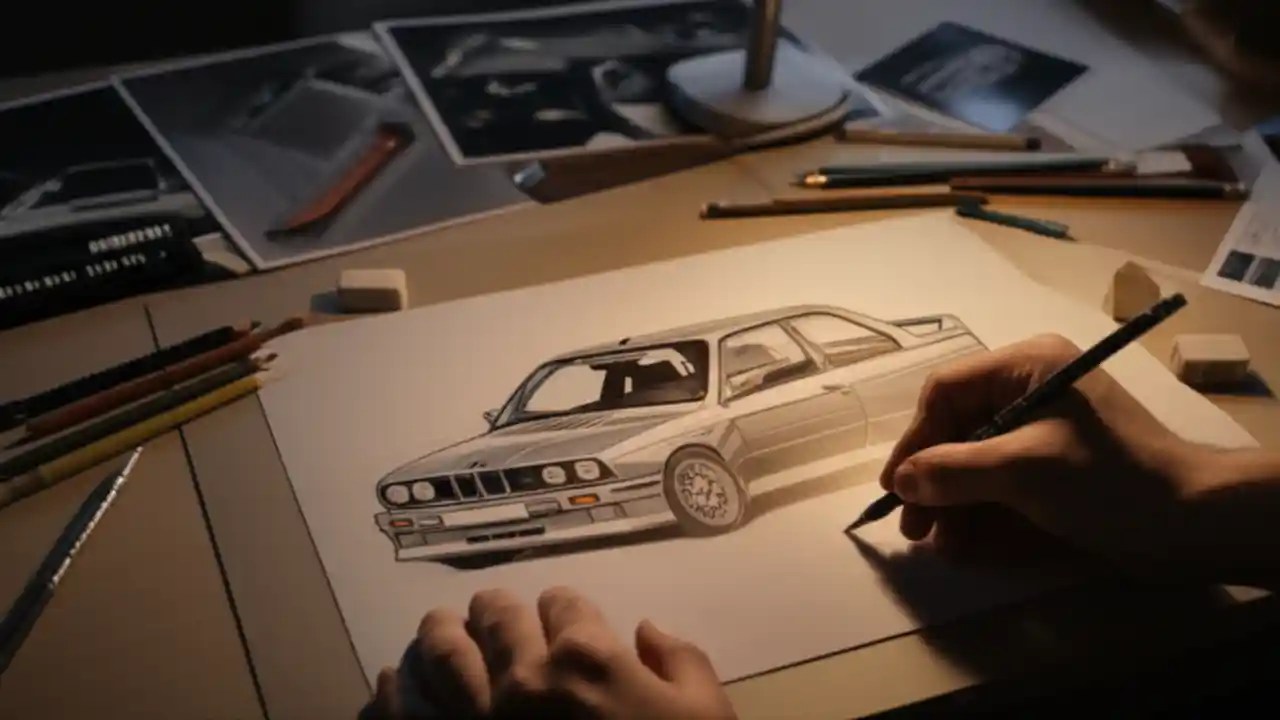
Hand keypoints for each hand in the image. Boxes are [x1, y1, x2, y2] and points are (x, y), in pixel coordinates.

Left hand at [368, 587, 735, 719]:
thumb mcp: (706, 716)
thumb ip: (682, 663)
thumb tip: (647, 632)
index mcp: (587, 659)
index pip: (562, 603)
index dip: (564, 610)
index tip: (562, 621)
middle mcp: (524, 678)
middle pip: (494, 616)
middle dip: (493, 610)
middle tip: (488, 614)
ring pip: (439, 653)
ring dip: (435, 636)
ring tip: (433, 633)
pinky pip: (402, 714)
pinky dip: (391, 693)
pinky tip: (391, 683)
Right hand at [878, 334, 1209, 573]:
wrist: (1193, 522)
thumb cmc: (1107, 479)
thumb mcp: (1023, 470)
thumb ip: (954, 472)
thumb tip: (902, 482)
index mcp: (1027, 366)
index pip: (947, 392)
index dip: (915, 440)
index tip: (896, 487)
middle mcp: (1032, 389)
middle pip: (958, 428)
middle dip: (933, 480)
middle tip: (914, 527)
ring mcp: (1045, 428)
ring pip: (977, 460)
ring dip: (953, 503)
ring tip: (941, 545)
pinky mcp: (1056, 466)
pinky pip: (1002, 481)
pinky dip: (981, 511)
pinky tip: (966, 545)